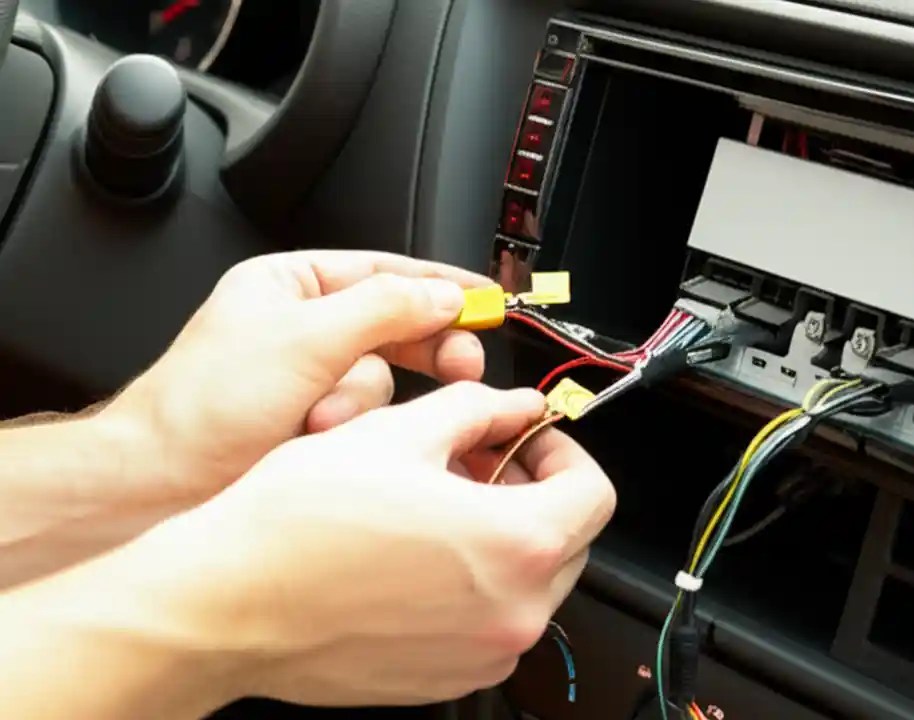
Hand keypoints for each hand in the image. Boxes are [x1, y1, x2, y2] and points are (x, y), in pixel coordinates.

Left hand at [103, 250, 492, 502]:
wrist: (159, 484)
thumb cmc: (203, 407)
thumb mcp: (305, 339)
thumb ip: (385, 310)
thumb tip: (444, 295)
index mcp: (292, 285)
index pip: (385, 272)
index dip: (440, 283)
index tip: (488, 299)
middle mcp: (305, 327)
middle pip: (396, 325)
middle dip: (423, 348)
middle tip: (464, 363)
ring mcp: (312, 378)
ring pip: (385, 378)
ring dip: (360, 401)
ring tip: (323, 417)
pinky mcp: (318, 424)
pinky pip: (368, 417)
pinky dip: (349, 427)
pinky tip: (317, 435)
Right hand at [122, 381, 616, 707]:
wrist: (224, 603)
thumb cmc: (297, 523)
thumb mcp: (398, 432)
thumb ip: (479, 411)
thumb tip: (515, 407)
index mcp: (517, 545)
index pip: (595, 492)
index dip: (561, 449)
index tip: (525, 436)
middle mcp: (514, 613)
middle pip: (568, 539)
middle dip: (533, 490)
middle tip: (477, 459)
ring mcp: (481, 655)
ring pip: (529, 582)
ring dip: (503, 536)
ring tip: (438, 503)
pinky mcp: (446, 678)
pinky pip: (489, 623)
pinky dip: (474, 583)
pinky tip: (417, 551)